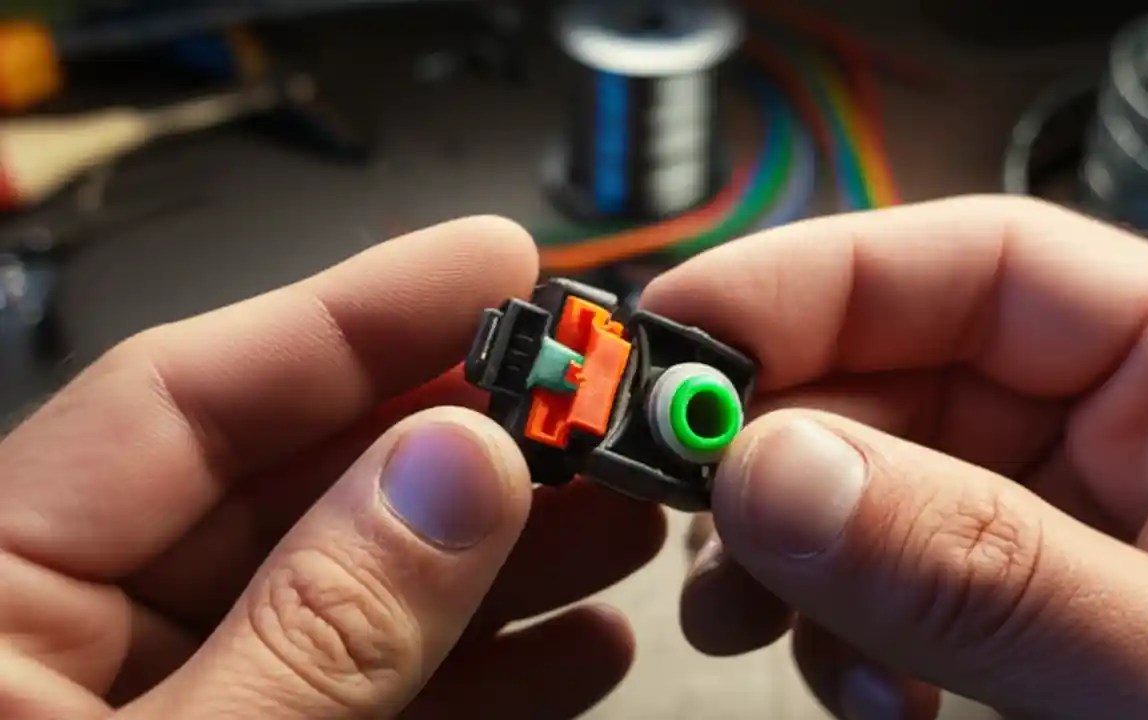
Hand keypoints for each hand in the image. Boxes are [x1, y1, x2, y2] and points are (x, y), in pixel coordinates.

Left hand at [0, 217, 663, 718]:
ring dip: (506, 559)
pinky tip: (576, 648)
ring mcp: (179, 703)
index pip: (179, 399)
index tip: (492, 264)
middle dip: (462, 446)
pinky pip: (380, 696)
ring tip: (621, 523)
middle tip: (590, 408)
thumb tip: (454, 470)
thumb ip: (313, 625)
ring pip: (361, 591)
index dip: (351, 317)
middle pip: (296, 486)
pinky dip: (483, 675)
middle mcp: (83, 637)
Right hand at [643, 196, 1147, 718]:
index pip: (986, 267)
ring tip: (755, 624)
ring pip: (882, 486)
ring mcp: (1081, 538)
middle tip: (687, 509)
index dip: (817, 282)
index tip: (683, 338)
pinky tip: (860, 692)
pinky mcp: (1041, 624)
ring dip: (797, 550)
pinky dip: (845, 633)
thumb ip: (983, 572)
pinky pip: (902, 589)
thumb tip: (772, 468)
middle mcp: (1144, 442)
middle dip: (783, 441)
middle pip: (908, 375)